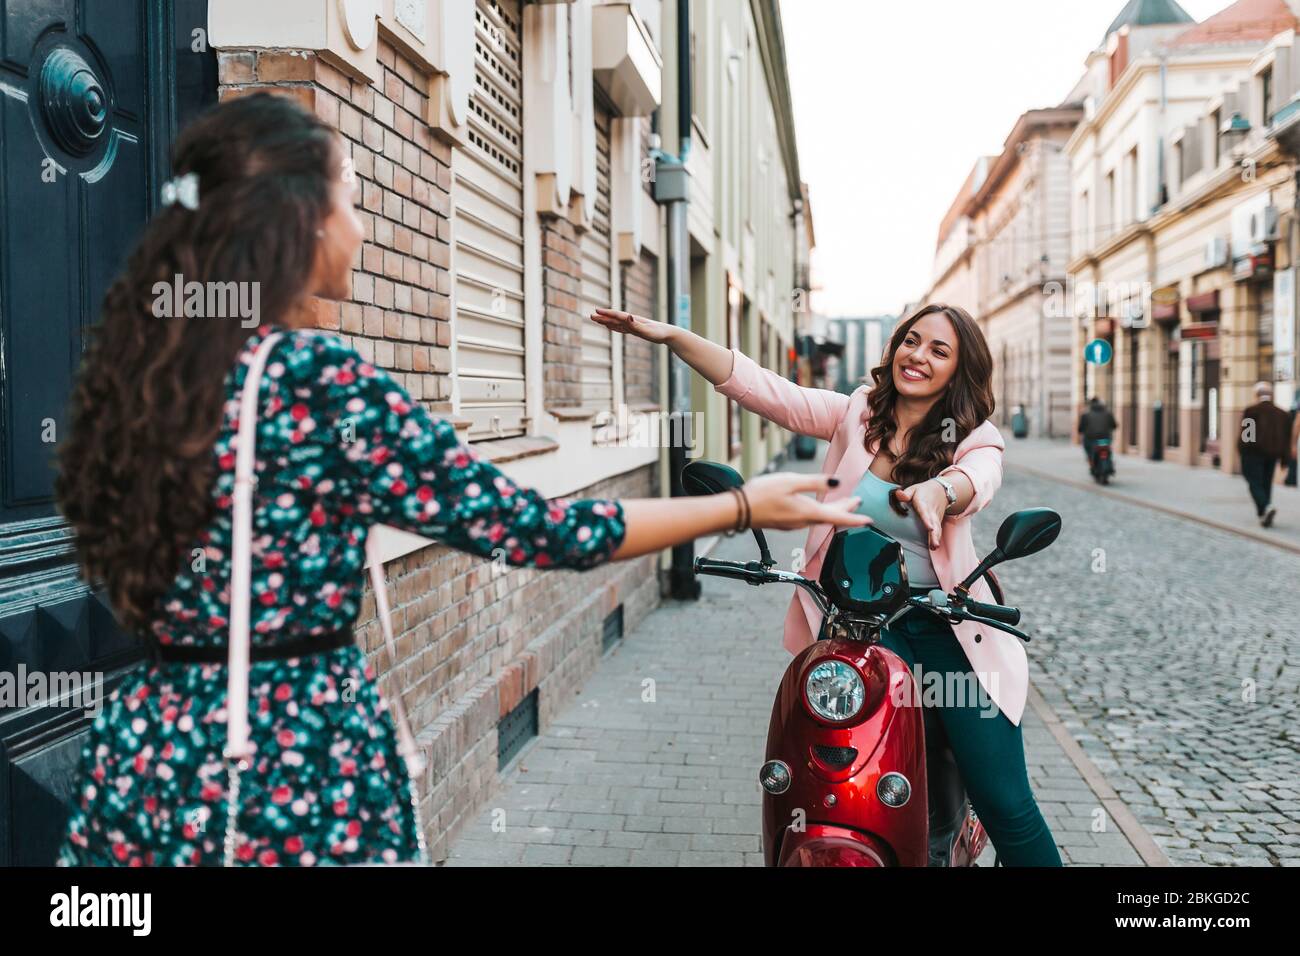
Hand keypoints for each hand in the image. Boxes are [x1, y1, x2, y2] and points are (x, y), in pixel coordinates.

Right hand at [591, 308, 675, 343]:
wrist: (668, 334)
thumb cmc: (659, 333)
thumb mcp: (647, 331)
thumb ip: (636, 324)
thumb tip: (627, 316)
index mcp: (633, 320)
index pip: (617, 315)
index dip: (606, 314)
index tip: (596, 311)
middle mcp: (631, 321)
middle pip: (614, 318)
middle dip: (603, 317)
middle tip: (591, 316)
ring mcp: (632, 325)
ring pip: (616, 322)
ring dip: (606, 321)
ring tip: (597, 319)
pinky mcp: (635, 330)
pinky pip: (621, 328)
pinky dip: (614, 327)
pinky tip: (610, 326)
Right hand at [741, 473, 871, 530]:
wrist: (739, 511)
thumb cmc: (763, 494)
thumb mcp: (791, 482)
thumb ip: (815, 482)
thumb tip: (837, 482)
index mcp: (809, 512)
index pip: (838, 517)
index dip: (855, 518)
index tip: (869, 520)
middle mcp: (803, 521)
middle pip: (830, 517)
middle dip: (845, 510)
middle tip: (857, 501)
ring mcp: (793, 523)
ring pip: (819, 517)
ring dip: (833, 510)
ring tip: (842, 502)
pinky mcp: (785, 522)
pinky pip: (808, 518)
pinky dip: (819, 512)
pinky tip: (816, 506)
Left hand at [894, 479, 947, 549]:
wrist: (942, 490)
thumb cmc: (924, 491)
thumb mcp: (914, 488)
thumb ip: (906, 493)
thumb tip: (899, 495)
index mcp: (924, 503)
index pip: (925, 512)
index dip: (927, 520)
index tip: (929, 527)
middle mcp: (931, 512)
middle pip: (934, 523)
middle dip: (934, 534)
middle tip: (934, 544)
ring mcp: (936, 517)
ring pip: (937, 528)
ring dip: (936, 538)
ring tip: (934, 547)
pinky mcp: (938, 521)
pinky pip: (938, 530)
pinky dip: (937, 538)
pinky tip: (934, 546)